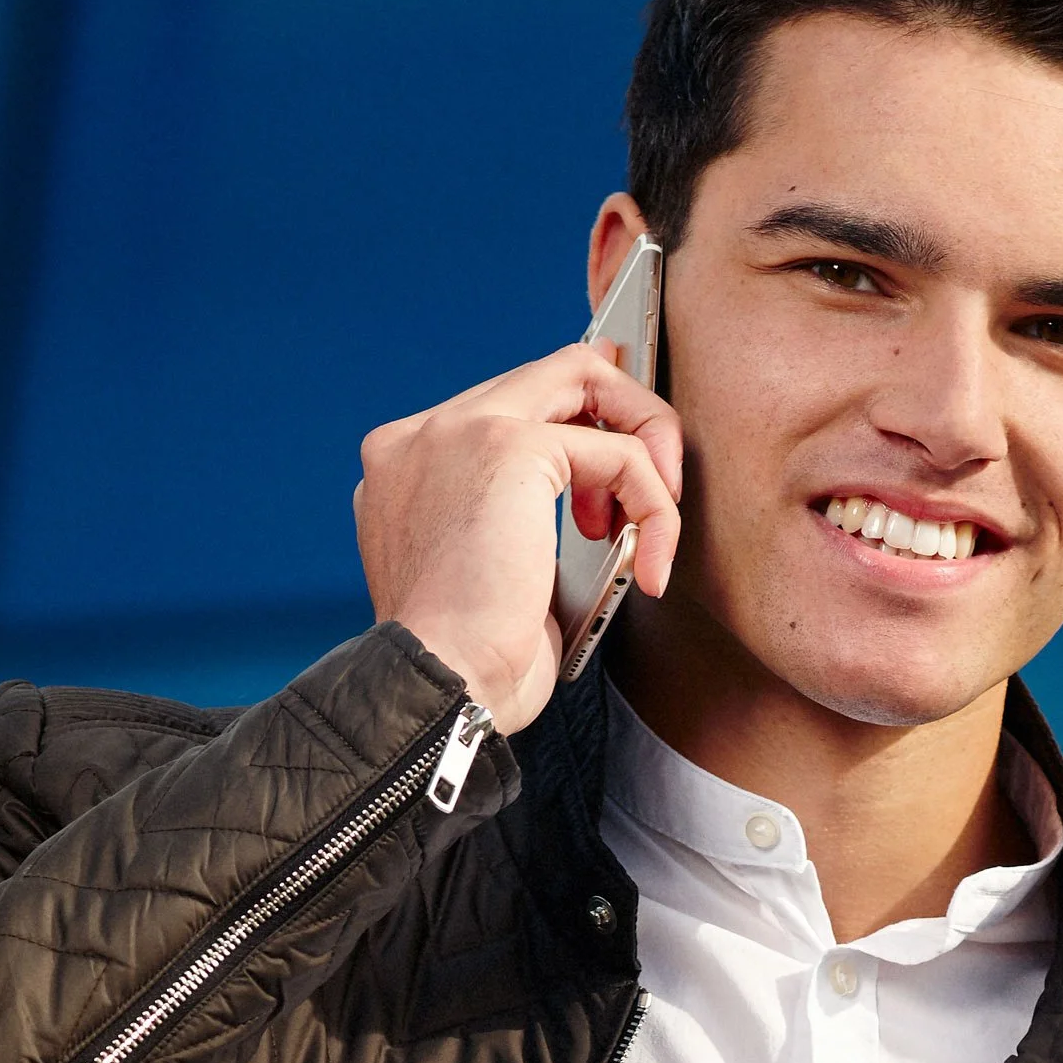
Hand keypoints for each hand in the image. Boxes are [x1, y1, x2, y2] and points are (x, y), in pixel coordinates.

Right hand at [356, 344, 683, 735]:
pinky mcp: (506, 447)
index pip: (508, 407)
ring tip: (654, 525)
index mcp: (408, 467)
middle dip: (623, 420)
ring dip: (645, 447)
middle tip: (654, 490)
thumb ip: (527, 522)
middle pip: (550, 374)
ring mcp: (459, 432)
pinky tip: (650, 564)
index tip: (621, 468)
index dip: (576, 427)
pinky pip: (616, 451)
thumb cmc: (468, 664)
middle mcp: (424, 436)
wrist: (440, 688)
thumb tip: (593, 497)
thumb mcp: (497, 577)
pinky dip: (653, 507)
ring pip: (585, 379)